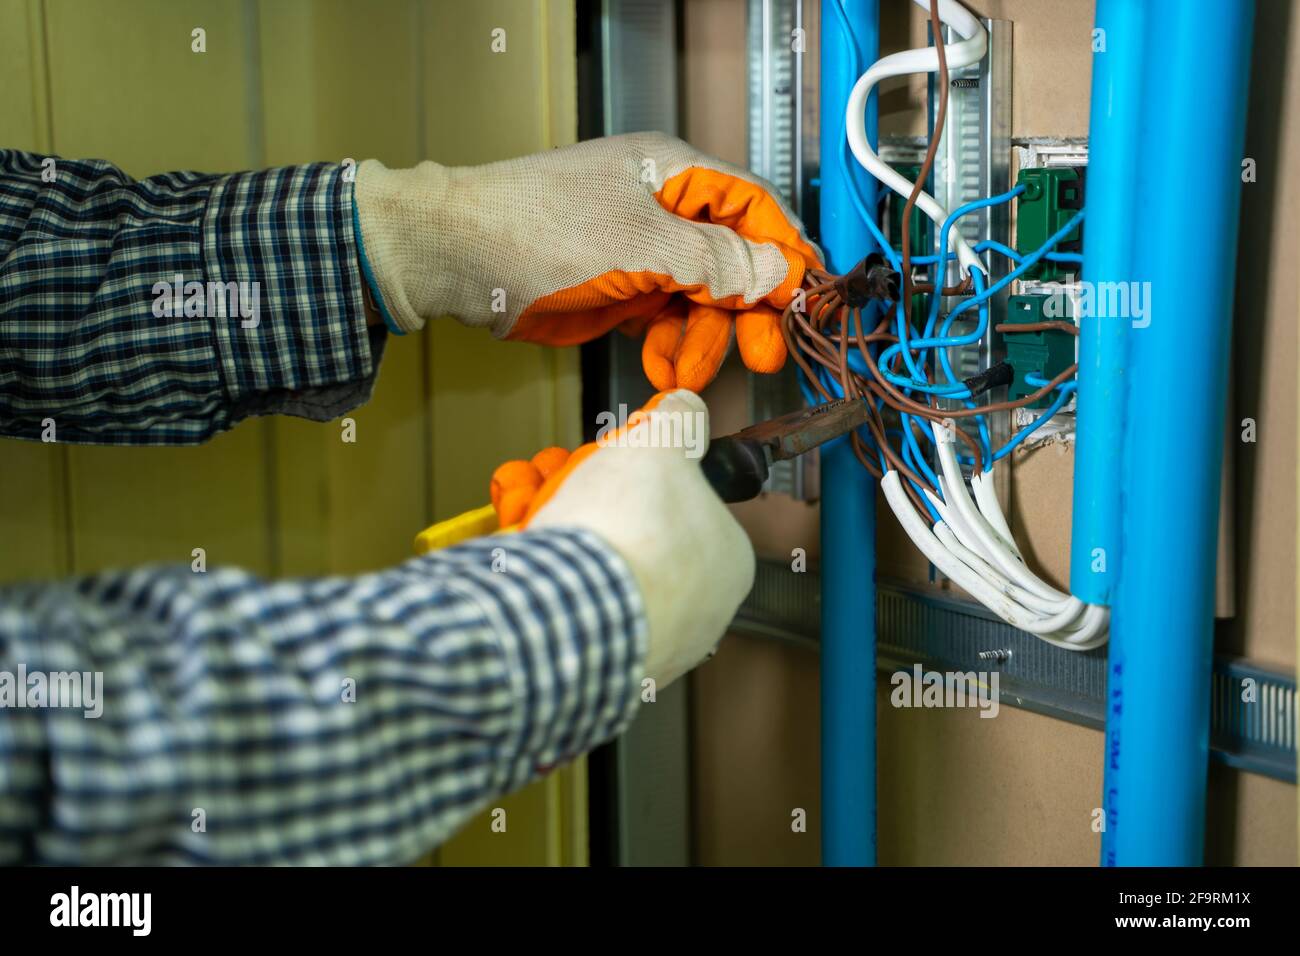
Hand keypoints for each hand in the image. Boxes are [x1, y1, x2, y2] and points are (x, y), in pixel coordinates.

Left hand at [354, 133, 821, 391]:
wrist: (457, 259)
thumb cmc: (535, 229)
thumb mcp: (638, 245)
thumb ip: (713, 262)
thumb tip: (774, 271)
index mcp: (674, 175)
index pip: (754, 209)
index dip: (784, 254)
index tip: (805, 301)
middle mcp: (664, 211)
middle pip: (734, 262)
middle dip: (749, 311)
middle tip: (765, 354)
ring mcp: (641, 253)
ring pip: (701, 300)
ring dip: (704, 339)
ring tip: (689, 367)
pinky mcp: (620, 290)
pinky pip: (666, 322)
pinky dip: (670, 347)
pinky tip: (661, 366)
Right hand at [488, 390, 753, 686]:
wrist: (568, 612)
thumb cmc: (631, 531)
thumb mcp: (661, 443)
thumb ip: (679, 420)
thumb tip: (685, 406)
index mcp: (726, 564)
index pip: (687, 504)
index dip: (643, 469)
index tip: (613, 453)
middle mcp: (692, 610)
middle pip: (631, 529)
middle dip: (584, 488)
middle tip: (557, 468)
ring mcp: (639, 640)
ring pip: (591, 561)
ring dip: (550, 513)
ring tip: (524, 491)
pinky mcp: (585, 658)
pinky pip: (560, 596)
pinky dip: (532, 561)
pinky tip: (513, 536)